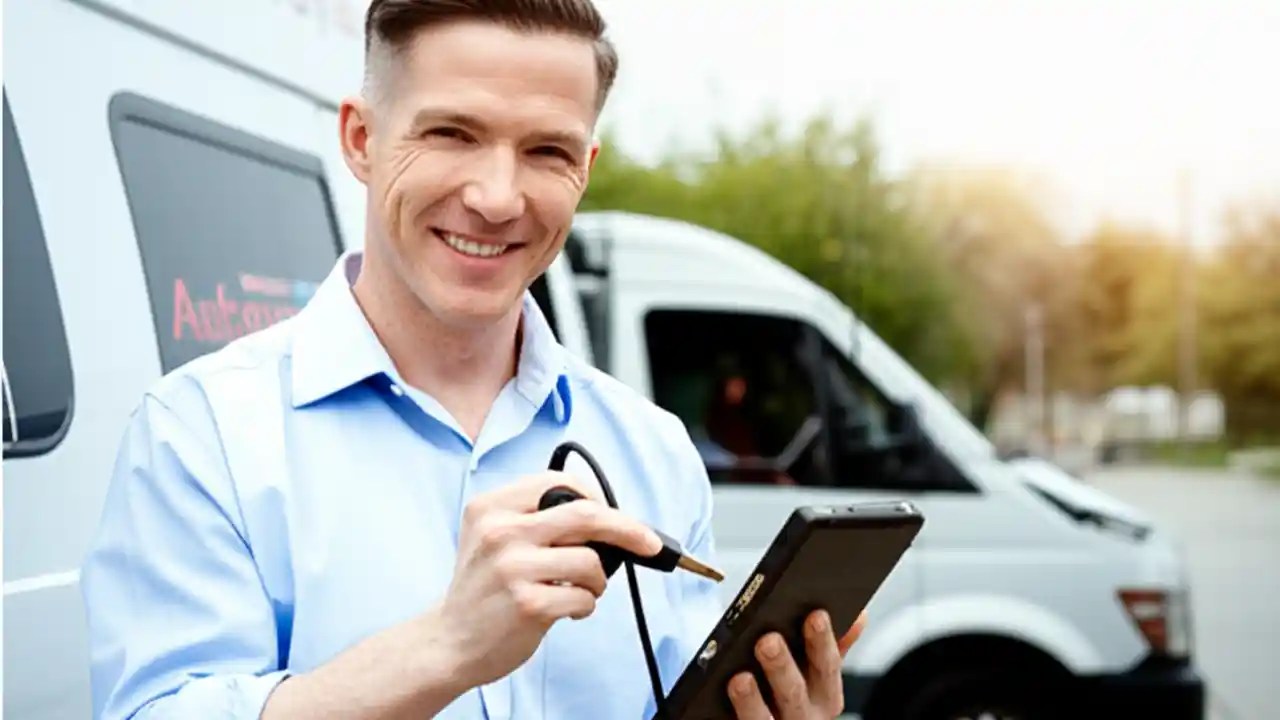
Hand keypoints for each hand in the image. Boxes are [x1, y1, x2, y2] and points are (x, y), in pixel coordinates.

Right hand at [426, 472, 661, 690]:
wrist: (448, 642)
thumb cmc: (482, 589)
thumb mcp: (491, 536)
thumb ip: (536, 518)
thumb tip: (603, 516)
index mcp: (491, 507)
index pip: (560, 483)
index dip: (597, 498)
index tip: (618, 515)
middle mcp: (500, 532)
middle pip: (586, 515)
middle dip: (628, 529)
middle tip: (648, 544)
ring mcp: (513, 568)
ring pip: (590, 561)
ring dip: (597, 581)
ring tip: (578, 591)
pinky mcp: (528, 604)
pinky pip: (584, 598)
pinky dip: (584, 605)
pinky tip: (564, 611)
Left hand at [727, 609, 867, 718]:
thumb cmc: (787, 694)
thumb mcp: (814, 674)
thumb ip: (830, 647)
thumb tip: (859, 615)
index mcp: (824, 696)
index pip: (827, 667)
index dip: (822, 642)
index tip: (816, 615)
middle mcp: (803, 718)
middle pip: (794, 694)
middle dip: (782, 668)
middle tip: (768, 641)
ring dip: (752, 700)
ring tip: (739, 678)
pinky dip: (733, 713)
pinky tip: (716, 694)